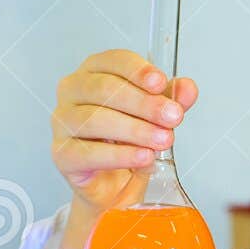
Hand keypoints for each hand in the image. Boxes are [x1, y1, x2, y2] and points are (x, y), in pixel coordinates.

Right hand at [50, 49, 198, 215]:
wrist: (115, 187)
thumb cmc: (129, 143)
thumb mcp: (156, 118)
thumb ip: (171, 100)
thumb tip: (187, 88)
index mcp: (94, 72)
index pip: (113, 61)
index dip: (137, 70)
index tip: (160, 83)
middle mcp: (72, 92)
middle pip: (105, 89)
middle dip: (144, 104)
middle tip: (173, 118)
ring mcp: (62, 122)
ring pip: (95, 119)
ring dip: (135, 130)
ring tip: (163, 140)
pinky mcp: (62, 154)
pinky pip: (88, 152)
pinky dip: (119, 155)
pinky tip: (143, 157)